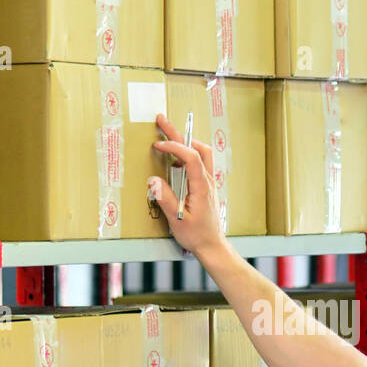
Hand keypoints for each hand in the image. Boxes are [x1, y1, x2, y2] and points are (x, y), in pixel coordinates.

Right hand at [147, 114, 226, 259]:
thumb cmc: (196, 235)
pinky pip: (201, 162)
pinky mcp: (207, 186)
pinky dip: (188, 154)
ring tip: (168, 136)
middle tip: (162, 121)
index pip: (190, 157)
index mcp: (202, 187)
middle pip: (197, 148)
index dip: (174, 147)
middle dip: (179, 133)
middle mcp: (208, 181)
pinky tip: (176, 160)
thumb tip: (153, 180)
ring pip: (202, 153)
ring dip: (186, 141)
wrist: (212, 246)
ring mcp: (209, 182)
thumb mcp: (177, 220)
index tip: (158, 145)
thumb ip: (165, 198)